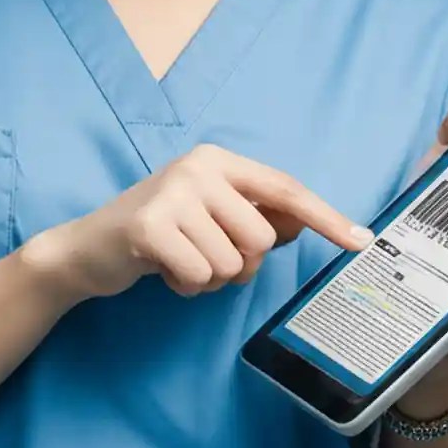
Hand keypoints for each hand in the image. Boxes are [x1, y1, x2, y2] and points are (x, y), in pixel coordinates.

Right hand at [20, 143, 372, 301]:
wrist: (87, 249)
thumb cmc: (159, 234)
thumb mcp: (210, 218)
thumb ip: (255, 217)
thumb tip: (301, 224)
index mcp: (218, 161)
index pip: (285, 189)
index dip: (325, 217)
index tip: (359, 240)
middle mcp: (197, 168)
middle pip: (262, 238)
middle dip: (241, 264)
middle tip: (205, 257)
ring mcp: (172, 194)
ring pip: (232, 263)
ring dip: (210, 278)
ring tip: (180, 262)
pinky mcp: (150, 227)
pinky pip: (199, 275)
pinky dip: (186, 286)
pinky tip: (163, 271)